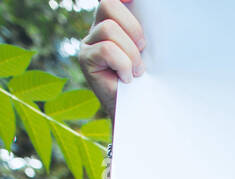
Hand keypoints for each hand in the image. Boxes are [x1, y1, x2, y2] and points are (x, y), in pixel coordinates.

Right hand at [79, 0, 145, 118]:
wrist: (137, 113)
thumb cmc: (146, 83)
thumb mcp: (149, 52)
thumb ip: (144, 32)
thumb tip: (147, 10)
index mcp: (114, 22)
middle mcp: (97, 29)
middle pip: (108, 4)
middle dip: (132, 24)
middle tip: (143, 48)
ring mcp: (88, 43)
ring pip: (109, 29)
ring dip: (130, 52)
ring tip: (136, 71)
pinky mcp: (85, 59)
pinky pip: (107, 49)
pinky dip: (122, 63)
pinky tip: (126, 78)